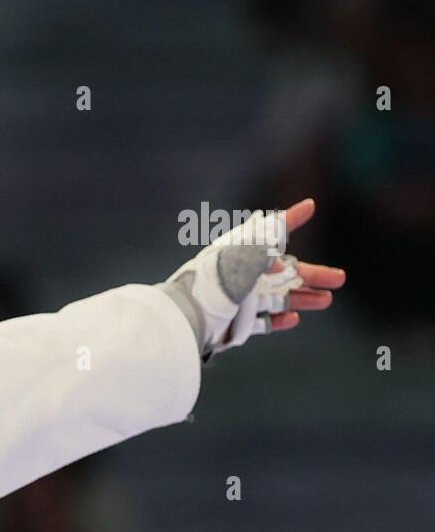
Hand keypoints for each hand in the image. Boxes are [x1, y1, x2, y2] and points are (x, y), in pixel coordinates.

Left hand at [166, 198, 346, 357]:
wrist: (191, 315)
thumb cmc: (218, 278)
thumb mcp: (247, 252)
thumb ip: (269, 240)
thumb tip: (286, 251)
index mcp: (242, 253)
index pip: (270, 233)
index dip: (289, 220)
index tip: (310, 207)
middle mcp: (242, 276)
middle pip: (284, 274)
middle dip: (313, 275)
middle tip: (340, 278)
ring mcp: (240, 301)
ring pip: (277, 299)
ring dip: (302, 298)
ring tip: (326, 300)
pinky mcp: (236, 324)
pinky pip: (261, 323)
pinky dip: (277, 321)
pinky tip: (294, 319)